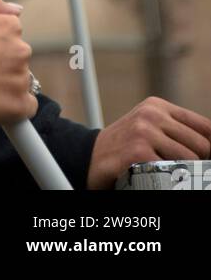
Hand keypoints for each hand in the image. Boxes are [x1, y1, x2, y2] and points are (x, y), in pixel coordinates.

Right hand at [0, 0, 37, 125]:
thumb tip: (17, 10)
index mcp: (9, 25)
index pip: (10, 31)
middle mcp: (21, 50)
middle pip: (16, 55)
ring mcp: (22, 79)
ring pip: (20, 79)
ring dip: (5, 82)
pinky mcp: (19, 106)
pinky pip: (26, 105)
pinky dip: (13, 105)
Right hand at [87, 98, 210, 188]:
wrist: (89, 156)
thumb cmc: (125, 147)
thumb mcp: (150, 129)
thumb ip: (176, 132)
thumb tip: (210, 148)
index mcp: (158, 106)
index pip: (204, 126)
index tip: (208, 160)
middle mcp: (152, 114)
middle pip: (201, 145)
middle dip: (201, 164)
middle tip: (189, 173)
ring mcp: (144, 131)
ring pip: (190, 160)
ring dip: (185, 174)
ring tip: (171, 176)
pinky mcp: (138, 151)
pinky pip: (172, 171)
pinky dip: (171, 181)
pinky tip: (159, 180)